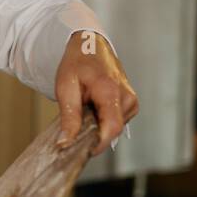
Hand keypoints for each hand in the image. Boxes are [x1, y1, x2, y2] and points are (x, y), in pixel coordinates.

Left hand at [55, 32, 138, 156]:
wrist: (90, 46)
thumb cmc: (77, 64)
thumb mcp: (65, 88)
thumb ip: (68, 117)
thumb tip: (66, 143)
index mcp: (111, 91)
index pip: (112, 128)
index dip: (96, 144)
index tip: (80, 149)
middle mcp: (127, 98)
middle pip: (112, 131)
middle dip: (93, 134)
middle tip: (75, 122)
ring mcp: (132, 101)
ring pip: (113, 129)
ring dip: (97, 126)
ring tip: (85, 108)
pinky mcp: (131, 104)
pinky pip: (116, 122)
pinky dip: (102, 120)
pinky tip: (93, 108)